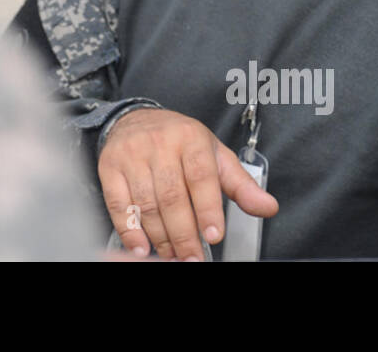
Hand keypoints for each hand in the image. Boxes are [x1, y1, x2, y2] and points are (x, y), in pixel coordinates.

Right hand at [98, 107, 278, 260]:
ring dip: (160, 237)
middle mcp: (160, 143)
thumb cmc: (181, 142)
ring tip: (172, 256)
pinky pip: (118, 203)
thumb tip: (268, 207)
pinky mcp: (109, 166)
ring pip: (146, 203)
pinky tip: (142, 247)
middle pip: (172, 196)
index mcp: (191, 138)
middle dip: (184, 234)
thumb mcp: (215, 156)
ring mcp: (132, 154)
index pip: (200, 176)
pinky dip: (129, 230)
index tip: (214, 236)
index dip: (207, 209)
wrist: (136, 119)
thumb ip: (241, 184)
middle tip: (192, 258)